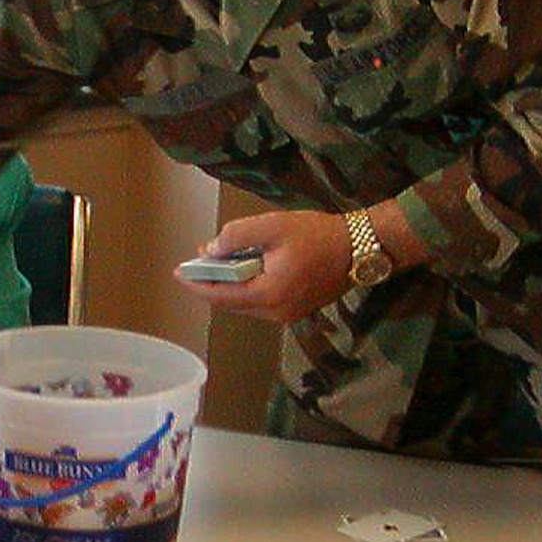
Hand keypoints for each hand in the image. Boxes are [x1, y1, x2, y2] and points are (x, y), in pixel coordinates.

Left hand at [173, 210, 357, 322]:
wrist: (362, 247)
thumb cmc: (319, 234)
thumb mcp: (273, 226)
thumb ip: (237, 236)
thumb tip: (212, 249)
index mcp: (268, 295)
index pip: (219, 296)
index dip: (196, 283)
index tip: (179, 272)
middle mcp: (275, 313)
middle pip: (230, 303)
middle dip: (212, 282)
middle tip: (200, 259)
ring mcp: (287, 315)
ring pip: (245, 304)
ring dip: (230, 284)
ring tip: (221, 258)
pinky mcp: (296, 310)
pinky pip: (261, 302)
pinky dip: (248, 286)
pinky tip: (246, 266)